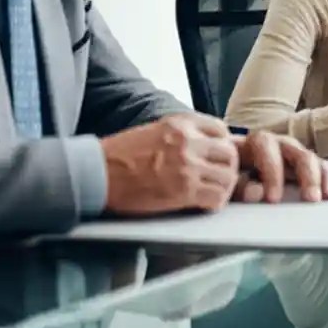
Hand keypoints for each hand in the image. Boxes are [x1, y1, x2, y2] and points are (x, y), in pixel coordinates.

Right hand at [100, 113, 238, 214]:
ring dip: (224, 187)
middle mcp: (189, 140)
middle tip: (218, 179)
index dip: (222, 146)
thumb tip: (206, 146)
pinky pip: (217, 197)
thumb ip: (182, 135)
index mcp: (181, 123)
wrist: (97, 173)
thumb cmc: (121, 155)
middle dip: (227, 167)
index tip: (217, 158)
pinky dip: (215, 203)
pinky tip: (204, 204)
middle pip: (230, 153)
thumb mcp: (156, 131)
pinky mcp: (184, 189)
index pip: (221, 130)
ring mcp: (188, 165)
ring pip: (228, 176)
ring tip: (212, 193)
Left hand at [231, 131, 327, 202]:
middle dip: (307, 176)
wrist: (229, 166)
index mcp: (256, 143)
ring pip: (314, 161)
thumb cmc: (227, 173)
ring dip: (324, 179)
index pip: (266, 148)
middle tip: (311, 200)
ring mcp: (296, 155)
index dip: (272, 172)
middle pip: (298, 153)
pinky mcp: (307, 168)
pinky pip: (324, 171)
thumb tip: (256, 192)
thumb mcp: (226, 179)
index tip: (273, 199)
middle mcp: (280, 145)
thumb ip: (237, 185)